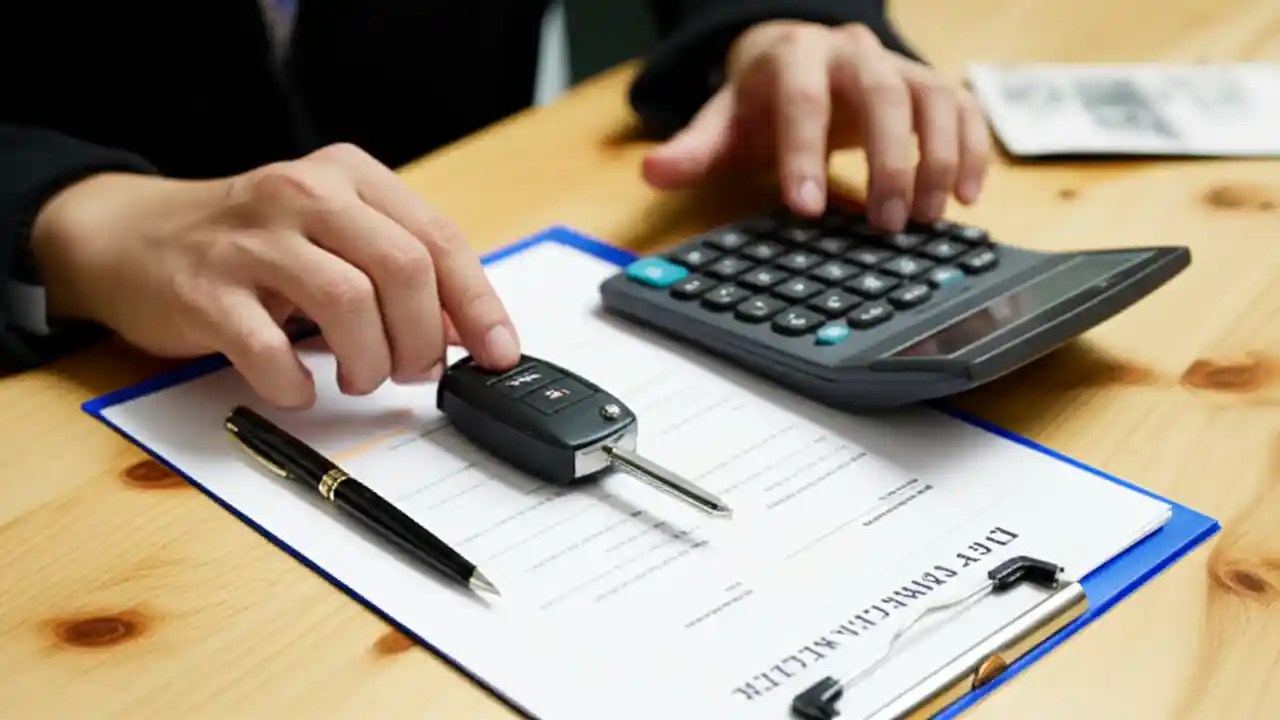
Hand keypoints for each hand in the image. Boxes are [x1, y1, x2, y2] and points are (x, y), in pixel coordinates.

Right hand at [31, 143, 520, 407]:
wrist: (132, 238)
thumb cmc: (252, 245)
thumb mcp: (333, 236)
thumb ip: (399, 271)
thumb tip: (467, 330)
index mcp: (349, 176)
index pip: (438, 239)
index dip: (479, 305)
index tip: (499, 354)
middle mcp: (304, 194)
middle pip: (403, 269)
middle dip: (424, 339)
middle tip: (413, 372)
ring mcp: (252, 239)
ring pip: (348, 304)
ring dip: (369, 361)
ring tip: (359, 377)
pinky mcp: (207, 289)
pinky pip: (271, 349)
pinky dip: (297, 384)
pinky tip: (298, 387)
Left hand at [642, 20, 990, 230]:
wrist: (800, 59)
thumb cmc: (762, 102)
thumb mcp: (724, 123)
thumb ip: (693, 149)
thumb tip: (653, 172)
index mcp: (793, 58)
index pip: (802, 101)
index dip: (805, 153)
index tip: (806, 208)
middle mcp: (852, 54)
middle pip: (882, 94)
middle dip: (888, 160)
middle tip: (884, 224)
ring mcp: (898, 66)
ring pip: (932, 99)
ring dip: (937, 160)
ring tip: (928, 219)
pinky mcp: (931, 84)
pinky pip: (964, 109)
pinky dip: (973, 150)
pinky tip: (969, 198)